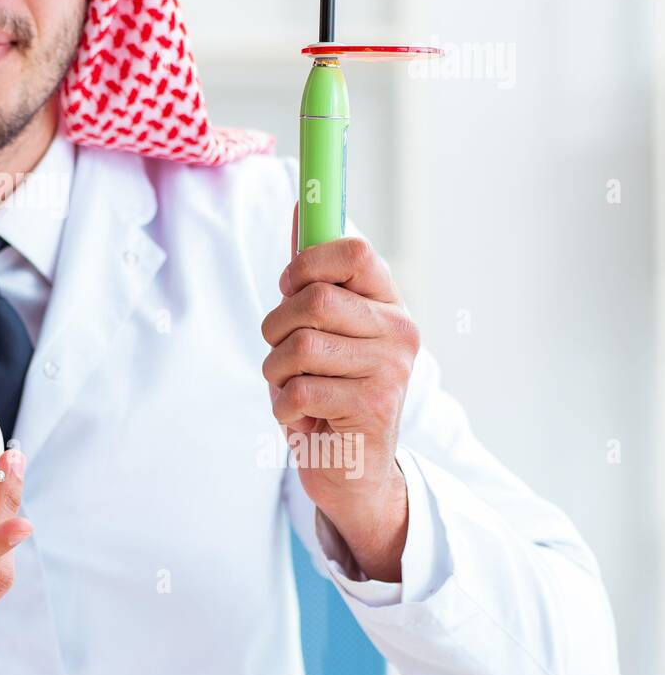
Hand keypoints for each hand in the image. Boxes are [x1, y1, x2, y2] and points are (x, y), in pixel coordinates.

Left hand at [259, 203, 417, 581]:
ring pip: (300, 346)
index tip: (288, 287)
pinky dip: (283, 406)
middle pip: (315, 300)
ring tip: (293, 388)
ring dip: (275, 372)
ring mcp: (391, 369)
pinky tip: (304, 417)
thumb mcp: (320, 328)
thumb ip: (313, 272)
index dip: (306, 264)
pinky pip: (298, 389)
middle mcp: (399, 329)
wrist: (353, 469)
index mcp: (387, 301)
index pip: (353, 251)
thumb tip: (300, 205)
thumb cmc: (329, 389)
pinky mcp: (373, 408)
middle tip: (282, 352)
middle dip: (276, 326)